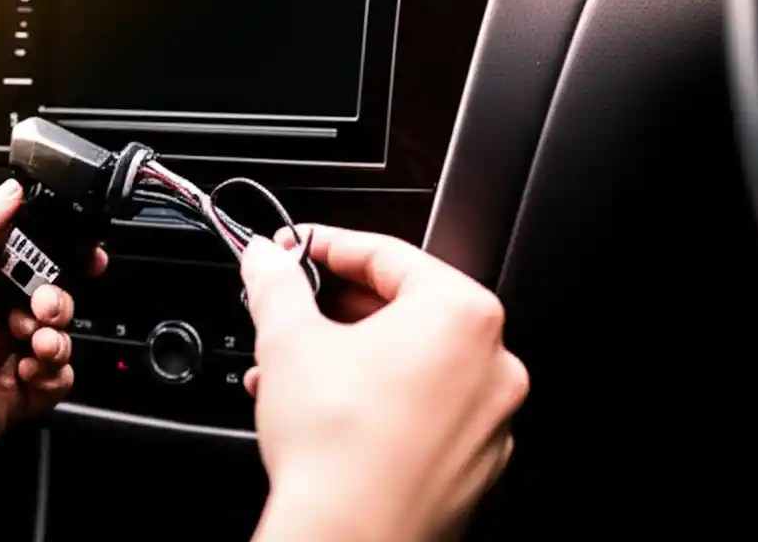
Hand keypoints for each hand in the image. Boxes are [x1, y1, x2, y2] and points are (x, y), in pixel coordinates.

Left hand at [0, 179, 104, 488]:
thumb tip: (7, 193)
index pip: (17, 253)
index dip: (49, 249)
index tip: (72, 246)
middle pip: (44, 293)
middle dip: (56, 294)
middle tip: (42, 304)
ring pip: (55, 334)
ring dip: (58, 333)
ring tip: (36, 340)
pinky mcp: (9, 401)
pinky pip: (56, 381)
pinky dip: (56, 373)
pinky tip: (32, 371)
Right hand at [242, 225, 527, 541]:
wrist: (346, 541)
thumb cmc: (334, 447)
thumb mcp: (287, 339)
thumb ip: (275, 283)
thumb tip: (265, 260)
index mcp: (461, 314)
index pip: (387, 255)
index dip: (326, 245)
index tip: (293, 250)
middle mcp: (492, 363)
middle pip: (403, 310)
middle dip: (334, 312)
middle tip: (290, 312)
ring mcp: (489, 418)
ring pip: (410, 364)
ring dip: (348, 359)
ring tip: (291, 373)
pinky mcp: (473, 463)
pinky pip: (424, 410)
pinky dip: (378, 402)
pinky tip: (325, 414)